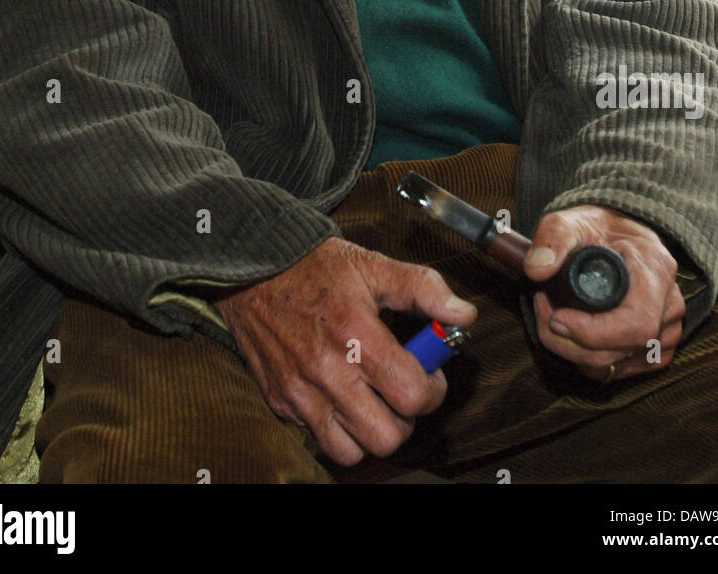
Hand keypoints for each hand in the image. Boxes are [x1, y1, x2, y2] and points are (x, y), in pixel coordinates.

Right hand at [215, 237, 477, 465]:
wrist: (252, 267)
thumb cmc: (316, 267)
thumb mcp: (372, 265)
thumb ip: (422, 288)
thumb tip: (464, 314)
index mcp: (356, 334)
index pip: (412, 394)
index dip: (432, 389)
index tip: (428, 374)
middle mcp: (327, 371)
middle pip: (387, 436)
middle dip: (405, 418)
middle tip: (401, 391)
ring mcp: (300, 392)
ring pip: (353, 451)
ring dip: (371, 432)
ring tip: (373, 400)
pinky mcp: (280, 402)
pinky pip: (318, 439)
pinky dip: (337, 430)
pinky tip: (342, 397)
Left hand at [523, 205, 684, 382]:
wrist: (618, 234)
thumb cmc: (598, 228)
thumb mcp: (571, 221)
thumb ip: (553, 238)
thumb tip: (537, 270)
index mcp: (655, 270)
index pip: (636, 324)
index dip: (593, 333)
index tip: (556, 318)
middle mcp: (669, 303)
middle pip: (624, 350)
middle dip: (572, 343)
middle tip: (545, 312)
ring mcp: (668, 328)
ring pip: (620, 365)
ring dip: (577, 352)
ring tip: (556, 318)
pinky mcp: (658, 346)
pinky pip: (623, 369)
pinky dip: (592, 360)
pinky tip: (576, 335)